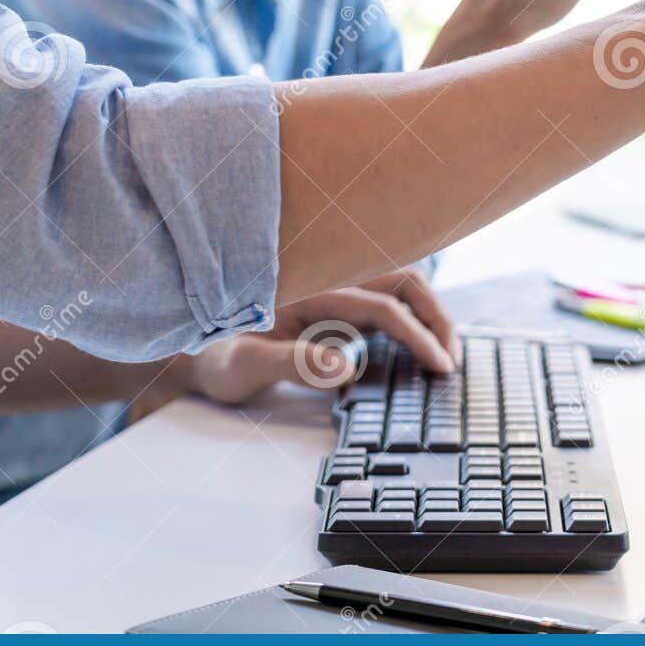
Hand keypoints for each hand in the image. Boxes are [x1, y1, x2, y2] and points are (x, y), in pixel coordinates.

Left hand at [137, 269, 457, 417]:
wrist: (192, 351)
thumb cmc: (214, 358)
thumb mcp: (242, 367)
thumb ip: (293, 362)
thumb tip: (345, 365)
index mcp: (307, 288)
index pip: (380, 305)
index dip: (417, 334)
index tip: (440, 367)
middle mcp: (325, 279)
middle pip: (401, 278)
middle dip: (435, 314)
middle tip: (452, 358)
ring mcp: (332, 288)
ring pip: (397, 282)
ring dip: (426, 311)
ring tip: (443, 351)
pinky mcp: (335, 303)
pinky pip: (384, 299)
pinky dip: (410, 316)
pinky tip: (419, 346)